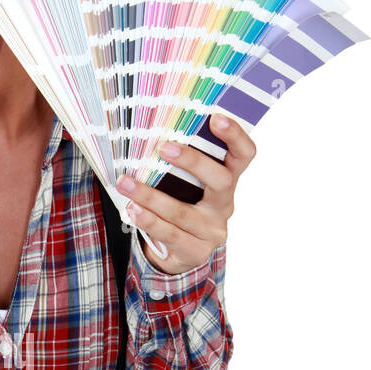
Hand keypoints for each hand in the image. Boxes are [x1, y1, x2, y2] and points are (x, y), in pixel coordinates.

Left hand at [115, 113, 256, 274]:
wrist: (180, 252)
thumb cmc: (181, 205)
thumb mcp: (186, 184)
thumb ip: (180, 164)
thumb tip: (152, 133)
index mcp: (228, 181)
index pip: (244, 155)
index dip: (236, 136)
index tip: (216, 117)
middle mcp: (225, 205)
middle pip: (221, 180)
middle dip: (193, 162)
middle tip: (163, 148)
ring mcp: (212, 230)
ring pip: (183, 212)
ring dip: (151, 196)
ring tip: (126, 183)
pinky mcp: (196, 251)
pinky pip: (171, 234)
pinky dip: (149, 220)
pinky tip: (133, 209)